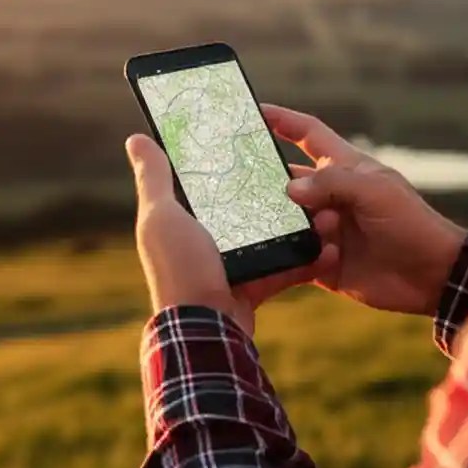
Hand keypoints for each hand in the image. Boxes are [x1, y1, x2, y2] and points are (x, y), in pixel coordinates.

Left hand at [126, 134, 339, 335]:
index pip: (211, 181)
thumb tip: (137, 138)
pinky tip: (330, 247)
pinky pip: (287, 267)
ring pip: (274, 235)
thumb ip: (154, 178)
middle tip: (305, 175)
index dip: (231, 162)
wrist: (206, 328)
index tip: (257, 139)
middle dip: (280, 193)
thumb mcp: (162, 216)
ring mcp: (234, 263)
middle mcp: (209, 239)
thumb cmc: (179, 267)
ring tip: (325, 209)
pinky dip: (308, 259)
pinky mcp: (256, 284)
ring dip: (301, 224)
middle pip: (249, 207)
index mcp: (185, 218)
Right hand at [262, 104, 467, 316]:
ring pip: (286, 221)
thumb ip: (332, 184)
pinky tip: (299, 256)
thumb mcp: (374, 192)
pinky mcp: (324, 263)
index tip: (253, 110)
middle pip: (288, 180)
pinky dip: (291, 256)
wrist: (432, 276)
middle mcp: (332, 197)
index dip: (283, 120)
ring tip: (262, 221)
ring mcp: (326, 230)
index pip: (309, 135)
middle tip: (232, 178)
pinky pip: (296, 257)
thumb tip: (290, 187)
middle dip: (265, 179)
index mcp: (346, 169)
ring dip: (279, 222)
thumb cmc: (411, 224)